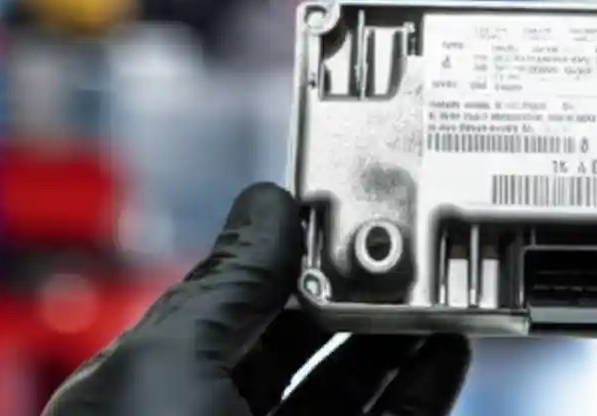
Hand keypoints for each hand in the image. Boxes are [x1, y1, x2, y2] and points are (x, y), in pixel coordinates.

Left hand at [43, 183, 469, 415]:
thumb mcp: (169, 370)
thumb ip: (223, 285)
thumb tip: (265, 207)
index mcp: (150, 391)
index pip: (225, 296)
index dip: (283, 248)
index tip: (339, 206)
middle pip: (297, 338)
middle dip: (352, 288)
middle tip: (404, 247)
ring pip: (349, 388)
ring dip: (397, 337)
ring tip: (438, 293)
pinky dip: (421, 388)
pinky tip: (445, 356)